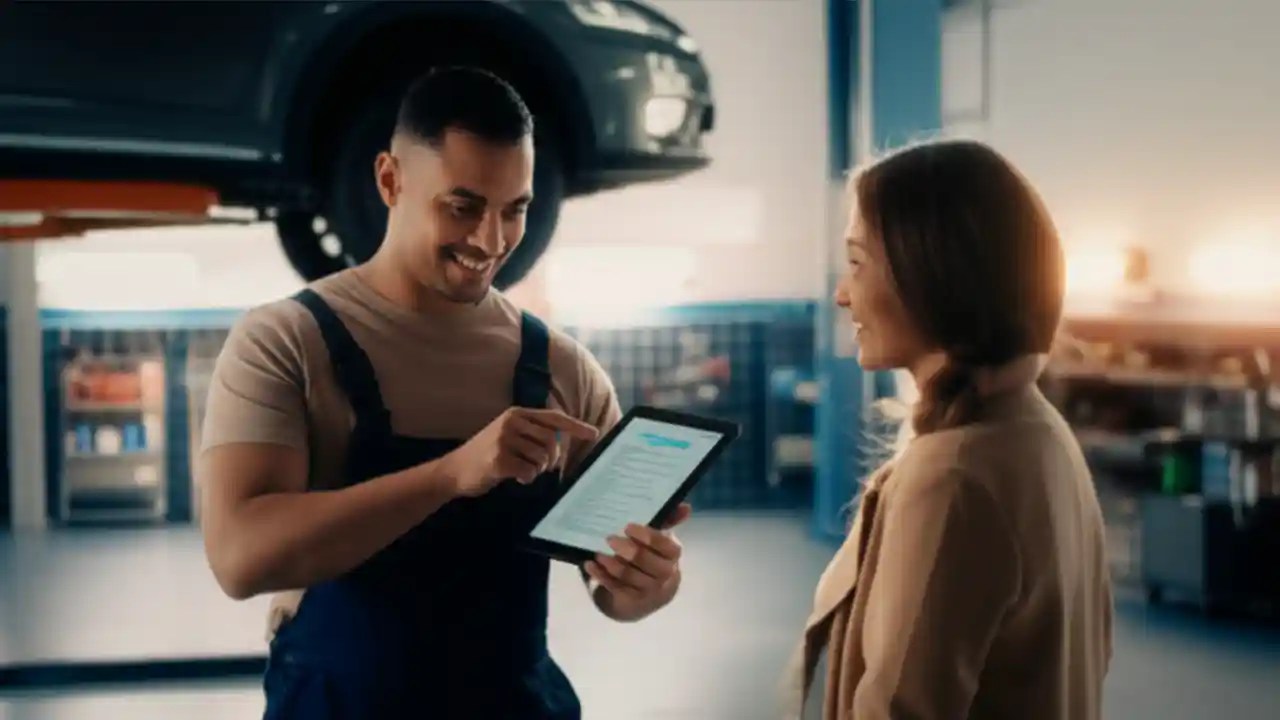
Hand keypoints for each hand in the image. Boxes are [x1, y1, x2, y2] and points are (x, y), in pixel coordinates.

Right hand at [441, 408, 598, 497]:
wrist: (455, 470)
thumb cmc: (486, 454)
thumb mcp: (509, 435)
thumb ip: (532, 434)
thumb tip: (560, 445)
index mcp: (517, 413)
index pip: (554, 418)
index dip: (576, 426)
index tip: (594, 434)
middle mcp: (511, 422)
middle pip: (551, 441)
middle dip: (551, 458)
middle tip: (539, 467)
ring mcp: (504, 439)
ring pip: (542, 458)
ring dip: (537, 470)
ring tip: (522, 470)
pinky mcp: (499, 459)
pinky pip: (529, 472)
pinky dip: (526, 478)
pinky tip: (513, 477)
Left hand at [584, 503, 691, 621]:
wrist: (647, 595)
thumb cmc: (652, 557)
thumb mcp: (660, 540)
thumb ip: (668, 521)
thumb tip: (686, 507)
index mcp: (673, 555)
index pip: (664, 545)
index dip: (646, 536)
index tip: (627, 527)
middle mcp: (666, 574)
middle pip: (647, 562)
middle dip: (628, 550)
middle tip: (609, 539)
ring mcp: (650, 591)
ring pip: (629, 576)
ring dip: (611, 564)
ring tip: (597, 552)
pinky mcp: (633, 601)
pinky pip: (615, 588)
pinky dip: (601, 576)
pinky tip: (590, 565)